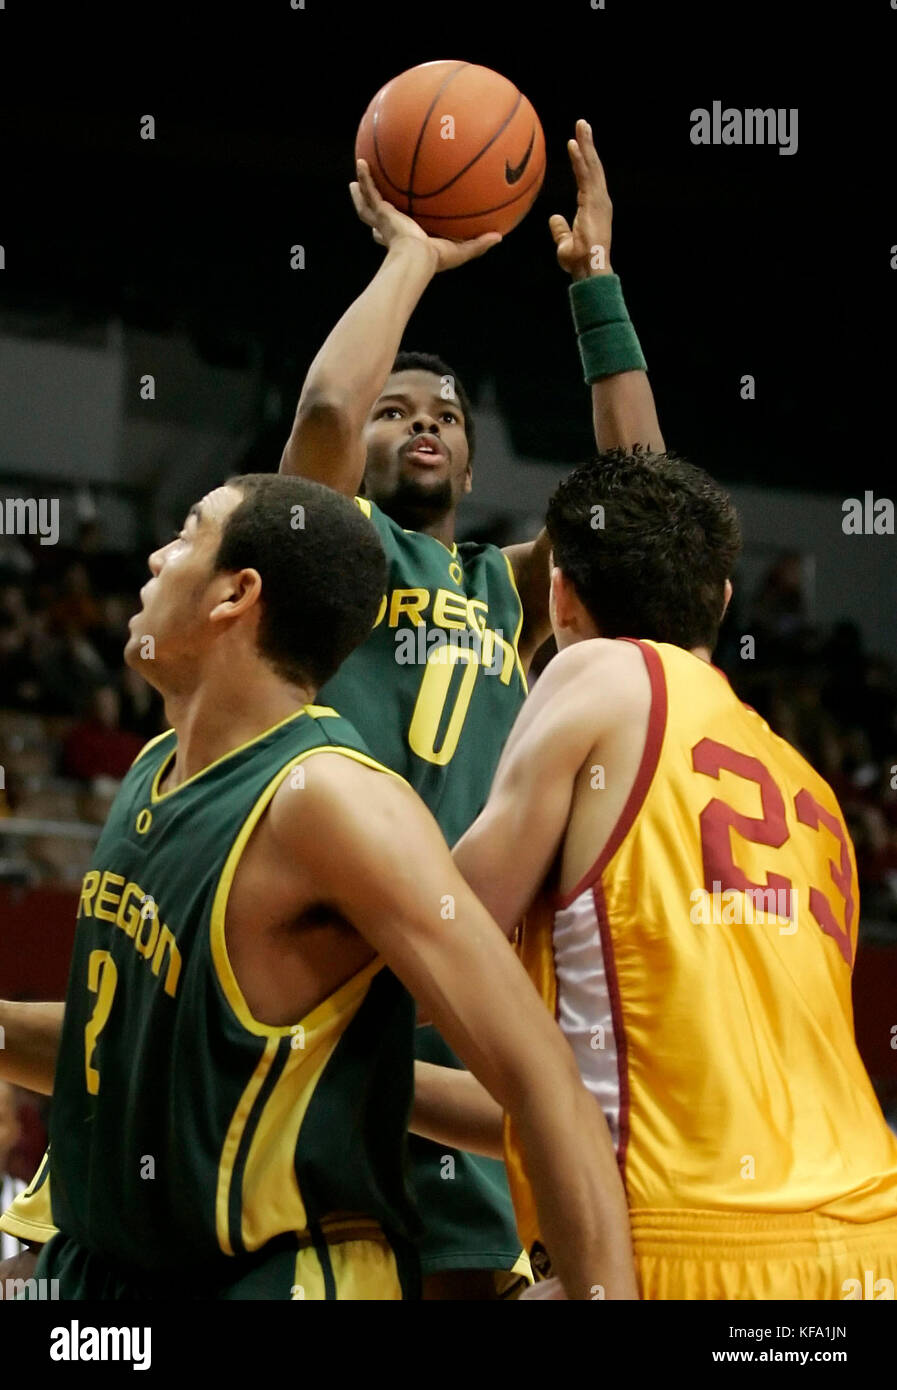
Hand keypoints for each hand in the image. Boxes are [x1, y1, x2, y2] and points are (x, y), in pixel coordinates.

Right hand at [350, 159, 500, 271]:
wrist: (416, 258)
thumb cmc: (435, 259)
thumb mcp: (460, 250)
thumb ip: (478, 243)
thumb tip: (499, 237)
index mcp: (406, 238)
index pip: (397, 234)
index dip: (394, 231)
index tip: (394, 222)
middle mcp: (392, 229)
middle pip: (377, 219)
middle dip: (373, 210)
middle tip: (370, 199)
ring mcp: (384, 220)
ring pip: (367, 205)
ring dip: (361, 193)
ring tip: (354, 181)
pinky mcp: (381, 213)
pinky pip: (370, 190)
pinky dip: (365, 178)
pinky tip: (360, 164)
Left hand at [549, 119, 612, 280]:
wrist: (589, 269)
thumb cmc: (578, 262)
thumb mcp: (565, 244)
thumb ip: (561, 230)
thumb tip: (554, 218)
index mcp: (594, 207)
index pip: (588, 179)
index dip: (584, 161)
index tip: (577, 145)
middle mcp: (600, 200)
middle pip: (594, 166)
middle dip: (588, 144)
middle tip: (582, 124)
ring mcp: (599, 200)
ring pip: (592, 166)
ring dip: (586, 144)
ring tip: (581, 124)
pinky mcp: (595, 202)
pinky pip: (586, 176)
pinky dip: (580, 158)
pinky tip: (573, 144)